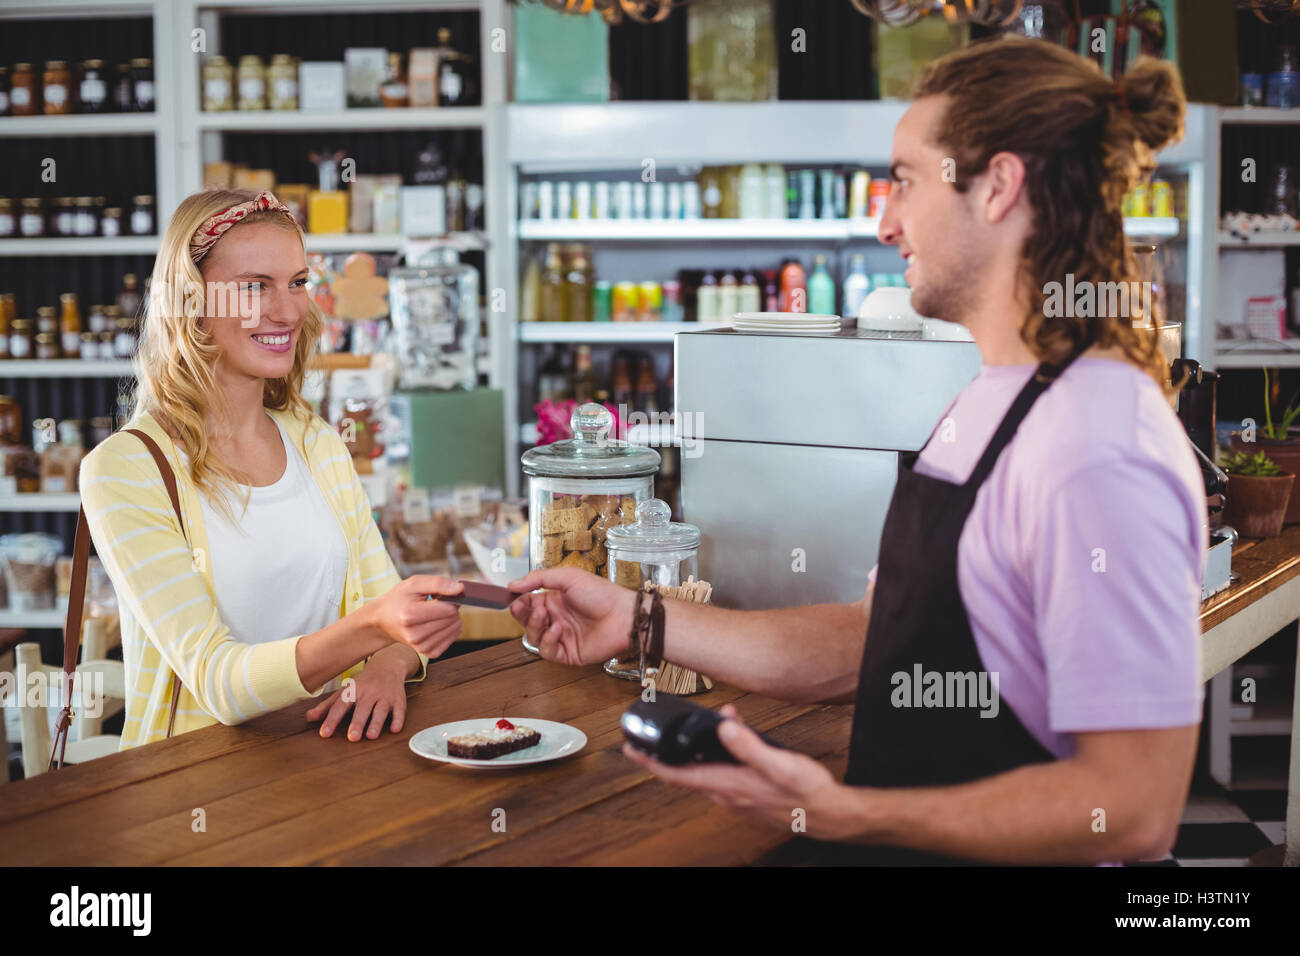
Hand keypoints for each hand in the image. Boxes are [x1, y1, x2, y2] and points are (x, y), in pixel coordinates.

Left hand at [306, 646, 411, 740]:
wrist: (388, 665)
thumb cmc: (363, 683)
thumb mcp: (344, 691)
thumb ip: (327, 706)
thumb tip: (308, 718)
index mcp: (353, 691)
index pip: (340, 706)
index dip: (332, 720)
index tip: (324, 733)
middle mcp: (369, 693)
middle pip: (362, 709)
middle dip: (358, 723)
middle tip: (353, 738)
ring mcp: (385, 696)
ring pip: (381, 710)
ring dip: (376, 723)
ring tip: (371, 736)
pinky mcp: (398, 700)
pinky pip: (400, 710)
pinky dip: (398, 719)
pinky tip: (395, 729)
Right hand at [363, 575, 462, 657]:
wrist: (383, 619)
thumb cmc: (400, 599)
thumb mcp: (414, 584)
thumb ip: (438, 583)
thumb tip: (460, 589)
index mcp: (410, 615)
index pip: (448, 609)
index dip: (450, 598)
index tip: (440, 595)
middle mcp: (415, 634)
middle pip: (453, 619)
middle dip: (450, 608)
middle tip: (435, 604)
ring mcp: (421, 646)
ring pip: (455, 629)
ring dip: (450, 618)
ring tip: (434, 613)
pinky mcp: (428, 653)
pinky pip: (452, 639)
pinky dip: (449, 629)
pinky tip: (438, 623)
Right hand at [507, 567, 634, 665]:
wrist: (623, 616)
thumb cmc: (601, 594)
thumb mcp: (568, 577)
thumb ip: (540, 578)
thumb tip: (514, 584)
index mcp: (555, 600)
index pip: (528, 603)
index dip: (519, 601)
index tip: (512, 596)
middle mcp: (556, 618)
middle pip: (527, 621)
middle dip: (522, 614)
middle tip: (522, 606)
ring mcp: (561, 637)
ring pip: (534, 637)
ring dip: (534, 625)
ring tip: (545, 615)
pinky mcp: (568, 653)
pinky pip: (547, 651)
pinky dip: (548, 640)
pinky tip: (557, 629)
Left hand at [622, 703, 862, 840]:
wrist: (828, 814)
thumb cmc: (805, 792)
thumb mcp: (778, 762)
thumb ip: (750, 745)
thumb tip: (724, 727)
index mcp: (727, 784)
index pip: (676, 775)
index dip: (650, 762)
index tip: (630, 750)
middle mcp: (726, 793)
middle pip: (684, 774)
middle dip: (667, 754)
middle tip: (652, 737)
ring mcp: (735, 796)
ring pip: (703, 773)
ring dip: (694, 753)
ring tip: (698, 729)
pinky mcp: (746, 795)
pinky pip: (720, 774)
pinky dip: (715, 757)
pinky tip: (730, 742)